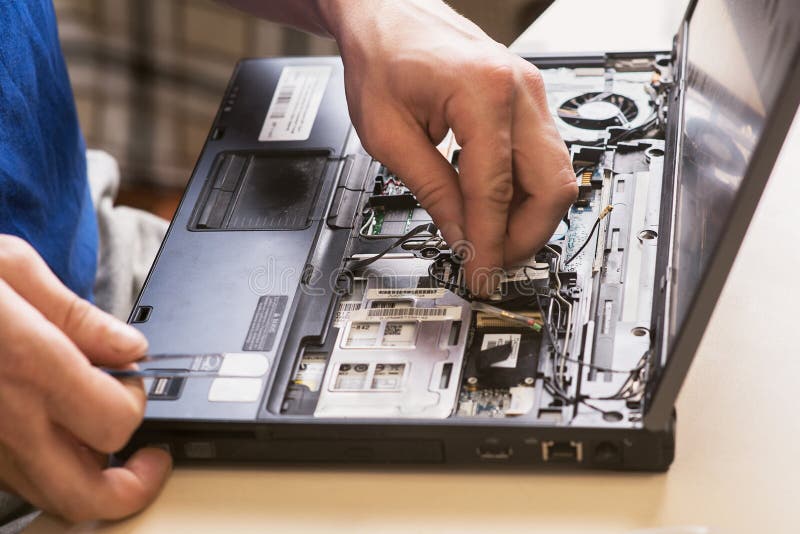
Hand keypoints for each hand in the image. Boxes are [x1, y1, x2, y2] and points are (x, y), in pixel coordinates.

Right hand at [0, 235, 170, 521]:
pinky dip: (46, 470)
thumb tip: (130, 347)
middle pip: (87, 494)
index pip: (117, 422)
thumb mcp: (10, 268)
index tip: (134, 378)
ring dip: (90, 481)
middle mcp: (5, 419)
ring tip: (104, 446)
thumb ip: (78, 315)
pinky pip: (14, 481)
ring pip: (49, 497)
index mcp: (29, 365)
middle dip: (133, 485)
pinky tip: (54, 435)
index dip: (139, 404)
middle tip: (149, 459)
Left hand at [321, 0, 576, 292]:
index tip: (480, 275)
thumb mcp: (389, 134)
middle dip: (526, 237)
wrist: (389, 12)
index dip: (488, 244)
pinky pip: (542, 159)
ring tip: (489, 240)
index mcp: (484, 93)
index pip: (496, 192)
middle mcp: (521, 91)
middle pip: (553, 187)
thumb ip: (430, 190)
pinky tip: (494, 209)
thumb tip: (460, 238)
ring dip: (528, 217)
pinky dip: (524, 192)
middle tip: (492, 262)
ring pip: (555, 176)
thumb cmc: (382, 55)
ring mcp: (531, 94)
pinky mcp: (528, 102)